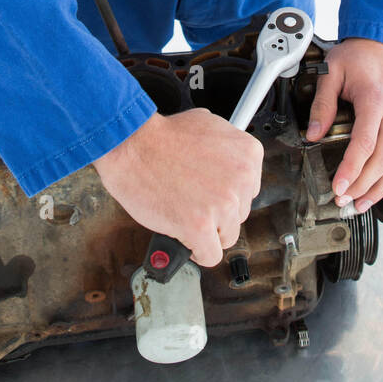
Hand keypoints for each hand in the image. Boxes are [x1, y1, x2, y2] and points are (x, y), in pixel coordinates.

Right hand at [93, 108, 263, 267]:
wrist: (133, 145)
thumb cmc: (162, 136)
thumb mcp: (208, 125)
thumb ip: (226, 149)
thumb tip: (230, 164)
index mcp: (248, 154)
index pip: (249, 190)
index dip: (225, 194)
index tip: (210, 193)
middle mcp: (242, 179)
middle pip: (239, 215)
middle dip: (216, 213)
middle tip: (193, 201)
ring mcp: (222, 204)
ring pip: (227, 237)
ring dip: (207, 232)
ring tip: (185, 215)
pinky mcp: (200, 227)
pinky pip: (210, 255)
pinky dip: (197, 252)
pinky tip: (184, 238)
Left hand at [305, 37, 382, 211]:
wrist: (379, 44)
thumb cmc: (356, 57)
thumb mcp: (331, 73)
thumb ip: (322, 105)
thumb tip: (312, 134)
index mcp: (375, 100)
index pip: (364, 144)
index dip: (351, 170)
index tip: (339, 187)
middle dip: (363, 185)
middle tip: (344, 200)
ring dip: (382, 187)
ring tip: (363, 202)